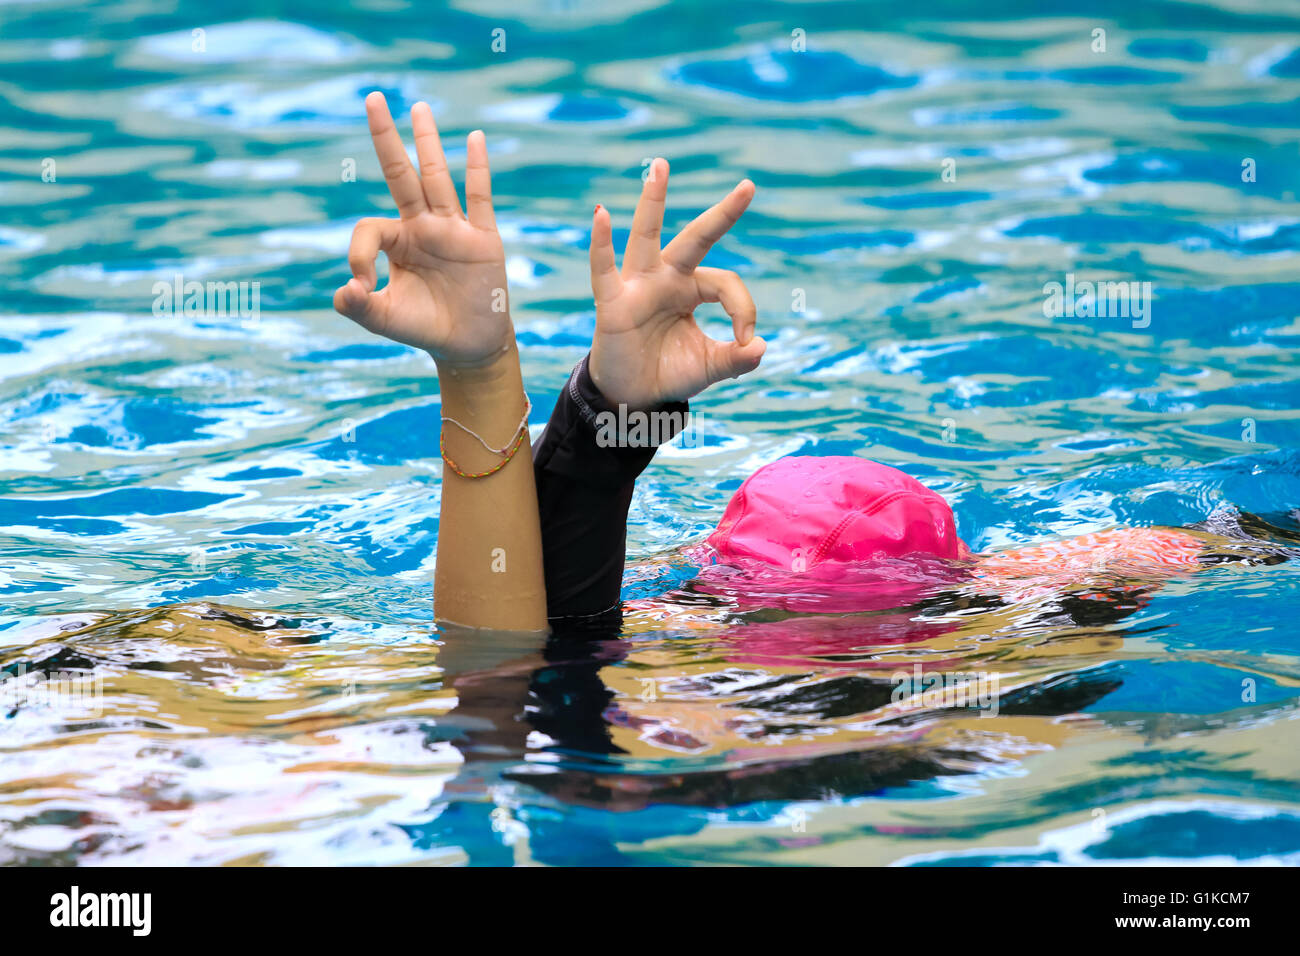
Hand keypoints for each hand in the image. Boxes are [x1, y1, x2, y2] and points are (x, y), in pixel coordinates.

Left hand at [333, 92, 512, 367]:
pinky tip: (474, 139)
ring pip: (437, 178)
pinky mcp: (482, 238)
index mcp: (396, 242)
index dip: (358, 253)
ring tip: (418, 107)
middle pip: (401, 174)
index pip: (370, 228)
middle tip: (372, 97)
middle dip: (386, 137)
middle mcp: (422, 226)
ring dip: (427, 142)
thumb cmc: (423, 328)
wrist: (467, 346)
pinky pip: (479, 197)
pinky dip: (477, 168)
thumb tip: (345, 289)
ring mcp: (453, 228)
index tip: (360, 285)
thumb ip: (358, 306)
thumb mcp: (383, 320)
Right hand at [588, 158, 765, 407]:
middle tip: (749, 186)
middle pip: (696, 238)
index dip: (743, 308)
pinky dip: (600, 243)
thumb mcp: (709, 367)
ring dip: (653, 201)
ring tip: (660, 167)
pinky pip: (604, 268)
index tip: (747, 339)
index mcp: (692, 289)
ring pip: (646, 236)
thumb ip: (735, 359)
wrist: (632, 397)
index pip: (726, 284)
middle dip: (722, 214)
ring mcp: (638, 285)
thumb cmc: (669, 372)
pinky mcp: (611, 301)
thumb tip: (760, 347)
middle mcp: (667, 278)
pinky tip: (601, 214)